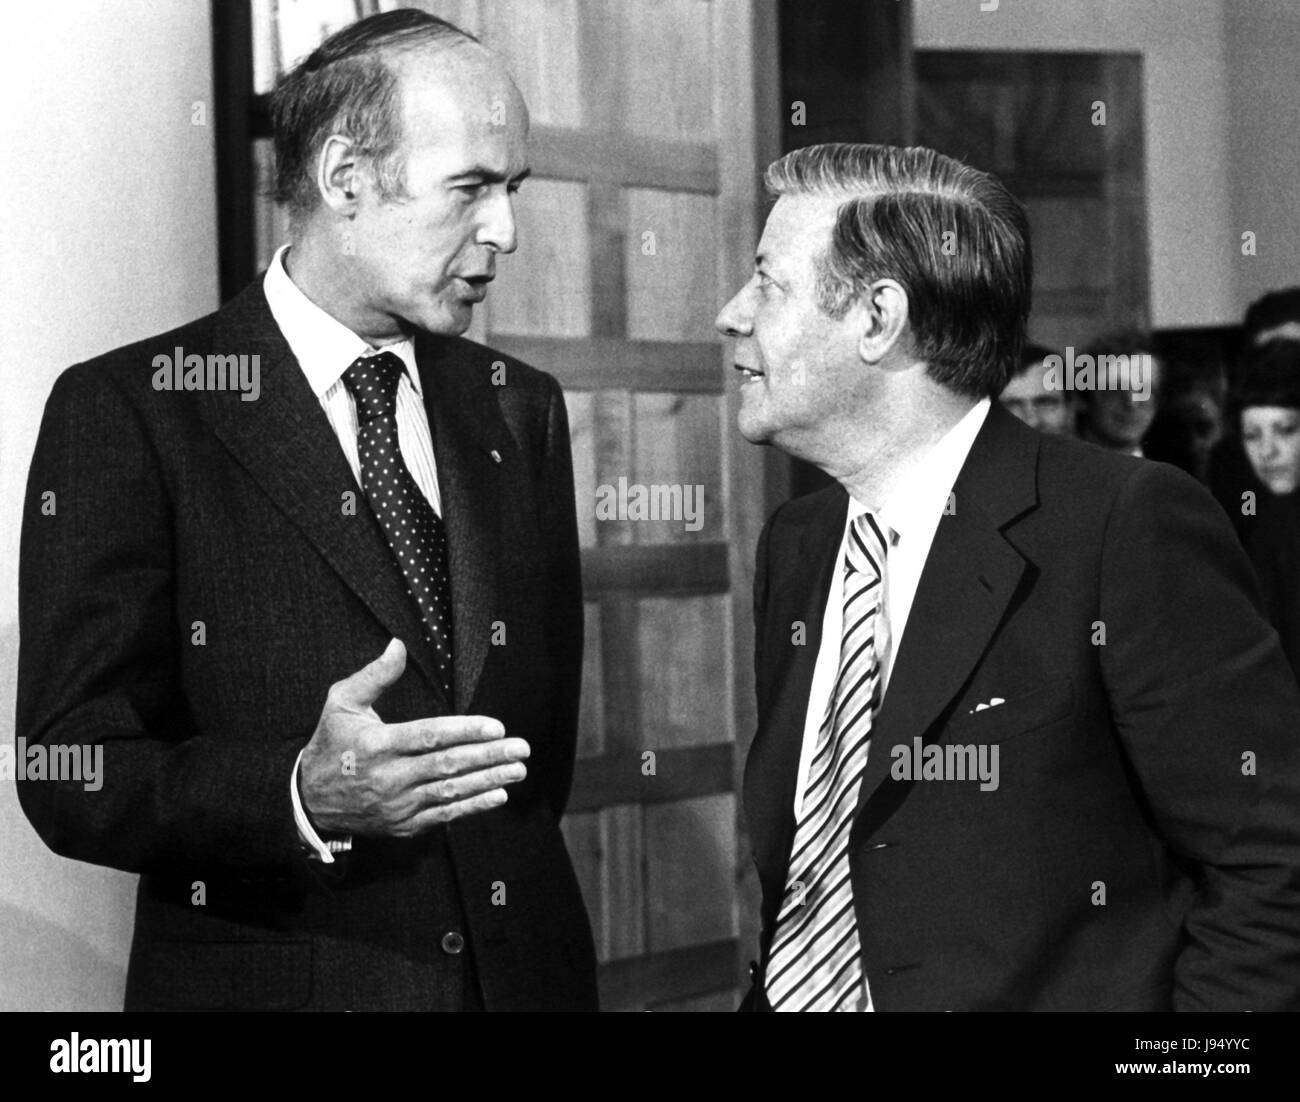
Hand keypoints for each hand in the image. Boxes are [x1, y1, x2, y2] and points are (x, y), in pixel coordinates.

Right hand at [299, 638, 528, 836]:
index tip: (497, 727)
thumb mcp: (342, 703)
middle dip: (489, 756)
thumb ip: (374, 675)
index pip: (430, 736)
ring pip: (451, 791)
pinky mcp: (403, 825)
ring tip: (518, 769)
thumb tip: (399, 644)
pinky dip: (473, 807)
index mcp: (378, 744)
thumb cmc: (332, 744)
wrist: (309, 800)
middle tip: (522, 748)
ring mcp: (398, 804)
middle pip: (448, 765)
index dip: (466, 731)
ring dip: (489, 780)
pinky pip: (444, 815)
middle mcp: (389, 777)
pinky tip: (497, 795)